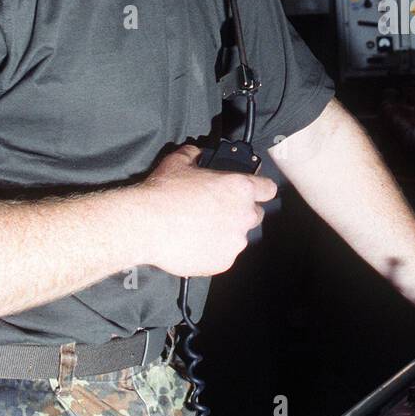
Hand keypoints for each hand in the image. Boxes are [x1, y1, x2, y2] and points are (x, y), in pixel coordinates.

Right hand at [136, 144, 276, 277]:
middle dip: (240, 213)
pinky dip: (213, 251)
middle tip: (217, 211)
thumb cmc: (164, 192)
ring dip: (226, 233)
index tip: (251, 192)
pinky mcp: (224, 262)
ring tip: (200, 230)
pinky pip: (224, 255)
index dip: (259, 189)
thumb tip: (196, 152)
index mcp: (241, 188)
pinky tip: (194, 244)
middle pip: (255, 214)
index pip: (268, 189)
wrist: (146, 226)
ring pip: (238, 237)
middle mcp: (244, 215)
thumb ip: (194, 154)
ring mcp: (236, 241)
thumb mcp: (178, 162)